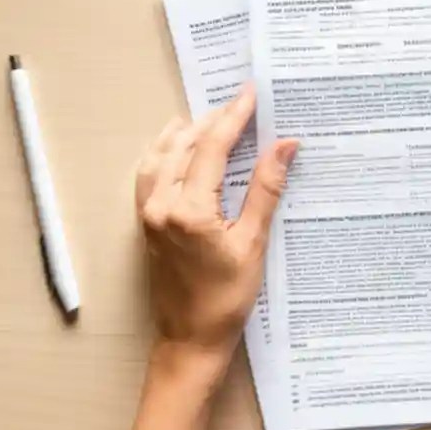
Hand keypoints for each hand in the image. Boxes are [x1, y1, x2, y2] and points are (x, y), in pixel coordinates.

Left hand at [133, 84, 297, 366]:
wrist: (191, 337)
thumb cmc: (227, 298)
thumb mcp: (254, 242)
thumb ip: (265, 189)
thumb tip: (284, 145)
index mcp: (188, 210)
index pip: (211, 148)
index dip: (234, 116)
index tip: (252, 92)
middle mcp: (160, 206)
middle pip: (184, 145)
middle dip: (213, 120)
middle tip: (242, 103)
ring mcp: (148, 214)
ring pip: (161, 155)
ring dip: (187, 132)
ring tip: (214, 118)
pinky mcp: (146, 222)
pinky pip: (150, 173)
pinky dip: (167, 151)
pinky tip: (181, 146)